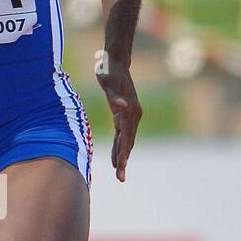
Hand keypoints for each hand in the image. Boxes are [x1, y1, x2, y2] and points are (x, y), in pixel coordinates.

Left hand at [95, 52, 141, 181]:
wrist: (115, 62)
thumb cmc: (109, 71)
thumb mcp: (108, 81)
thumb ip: (115, 96)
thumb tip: (123, 107)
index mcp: (130, 111)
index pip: (127, 136)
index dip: (124, 152)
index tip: (122, 166)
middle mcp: (132, 116)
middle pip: (128, 142)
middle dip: (124, 160)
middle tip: (121, 178)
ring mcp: (129, 117)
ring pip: (126, 142)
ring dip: (123, 158)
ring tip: (120, 175)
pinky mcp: (122, 116)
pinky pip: (122, 136)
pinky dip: (119, 148)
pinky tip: (116, 160)